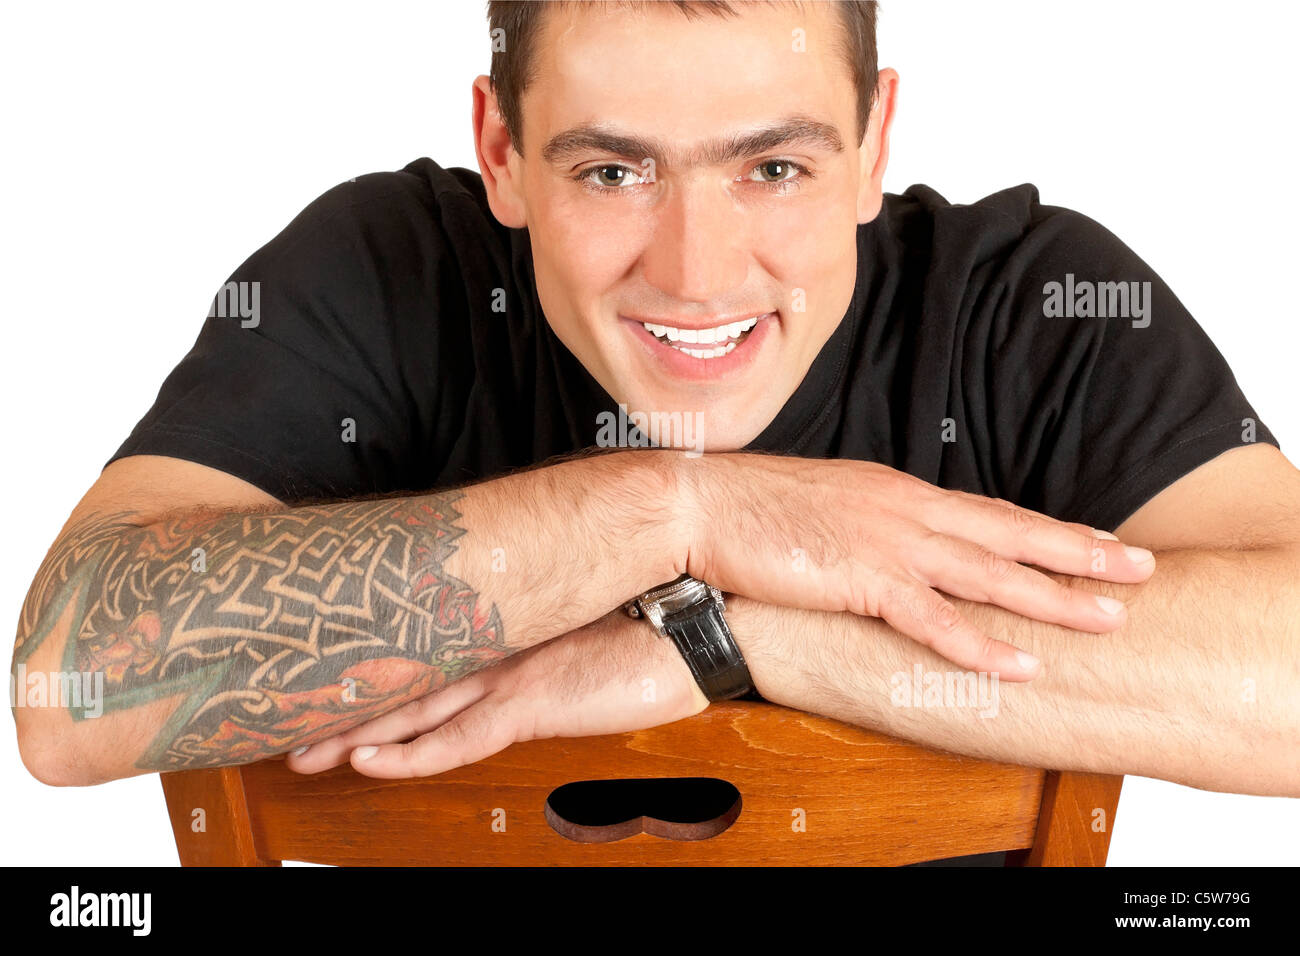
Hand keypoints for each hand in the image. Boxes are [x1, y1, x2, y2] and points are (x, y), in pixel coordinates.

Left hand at [286, 610, 709, 778]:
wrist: (701, 623)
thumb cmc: (660, 629)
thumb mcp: (594, 640)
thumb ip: (556, 649)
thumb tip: (542, 658)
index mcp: (512, 633)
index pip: (433, 656)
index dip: (384, 672)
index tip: (342, 682)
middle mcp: (501, 648)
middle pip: (409, 679)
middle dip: (348, 703)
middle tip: (291, 715)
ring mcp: (512, 673)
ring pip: (416, 708)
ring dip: (357, 730)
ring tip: (303, 749)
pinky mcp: (532, 702)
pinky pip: (458, 737)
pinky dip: (410, 752)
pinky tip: (368, 760)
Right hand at [679, 454, 1154, 679]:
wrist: (698, 505)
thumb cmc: (750, 509)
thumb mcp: (824, 506)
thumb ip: (867, 524)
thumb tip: (891, 547)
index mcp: (897, 492)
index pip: (987, 512)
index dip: (1045, 530)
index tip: (1093, 541)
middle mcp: (905, 510)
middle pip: (1009, 534)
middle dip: (1080, 554)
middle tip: (1138, 569)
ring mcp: (886, 542)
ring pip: (989, 574)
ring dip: (1053, 598)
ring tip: (1109, 617)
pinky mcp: (859, 577)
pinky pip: (932, 618)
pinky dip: (980, 642)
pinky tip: (1020, 662)